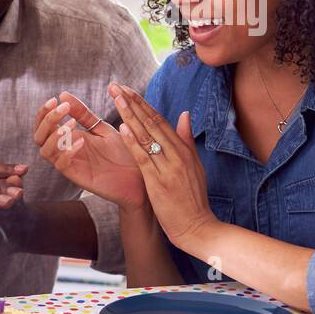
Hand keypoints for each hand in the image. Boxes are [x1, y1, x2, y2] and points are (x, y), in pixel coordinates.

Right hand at [34, 88, 145, 210]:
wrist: (140, 176)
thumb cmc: (122, 153)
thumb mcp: (101, 128)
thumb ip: (83, 114)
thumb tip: (63, 94)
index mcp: (69, 137)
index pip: (44, 124)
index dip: (44, 112)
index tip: (55, 99)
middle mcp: (65, 150)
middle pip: (39, 136)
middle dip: (47, 120)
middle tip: (62, 108)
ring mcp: (70, 163)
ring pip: (45, 151)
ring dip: (54, 136)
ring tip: (71, 124)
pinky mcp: (77, 176)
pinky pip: (61, 165)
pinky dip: (67, 152)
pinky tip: (82, 142)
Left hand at [113, 85, 218, 251]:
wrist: (198, 226)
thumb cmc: (192, 198)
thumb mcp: (194, 166)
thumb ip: (186, 140)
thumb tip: (184, 114)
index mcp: (183, 150)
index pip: (160, 120)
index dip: (143, 104)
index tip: (127, 90)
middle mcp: (177, 155)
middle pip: (152, 123)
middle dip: (133, 103)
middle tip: (116, 86)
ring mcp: (168, 167)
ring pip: (147, 136)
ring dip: (130, 115)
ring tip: (117, 98)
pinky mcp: (159, 182)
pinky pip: (144, 159)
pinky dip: (134, 142)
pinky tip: (123, 129)